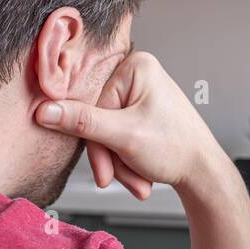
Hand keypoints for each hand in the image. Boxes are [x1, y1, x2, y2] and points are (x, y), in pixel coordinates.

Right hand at [33, 50, 228, 199]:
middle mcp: (138, 73)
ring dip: (120, 163)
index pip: (93, 105)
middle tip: (127, 181)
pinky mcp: (143, 111)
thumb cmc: (177, 150)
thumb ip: (82, 122)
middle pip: (100, 119)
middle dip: (112, 157)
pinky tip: (142, 174)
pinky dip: (127, 159)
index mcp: (136, 66)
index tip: (104, 173)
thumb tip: (44, 110)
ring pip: (109, 132)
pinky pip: (120, 135)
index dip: (96, 144)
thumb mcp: (124, 137)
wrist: (205, 174)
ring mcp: (141, 93)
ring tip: (140, 182)